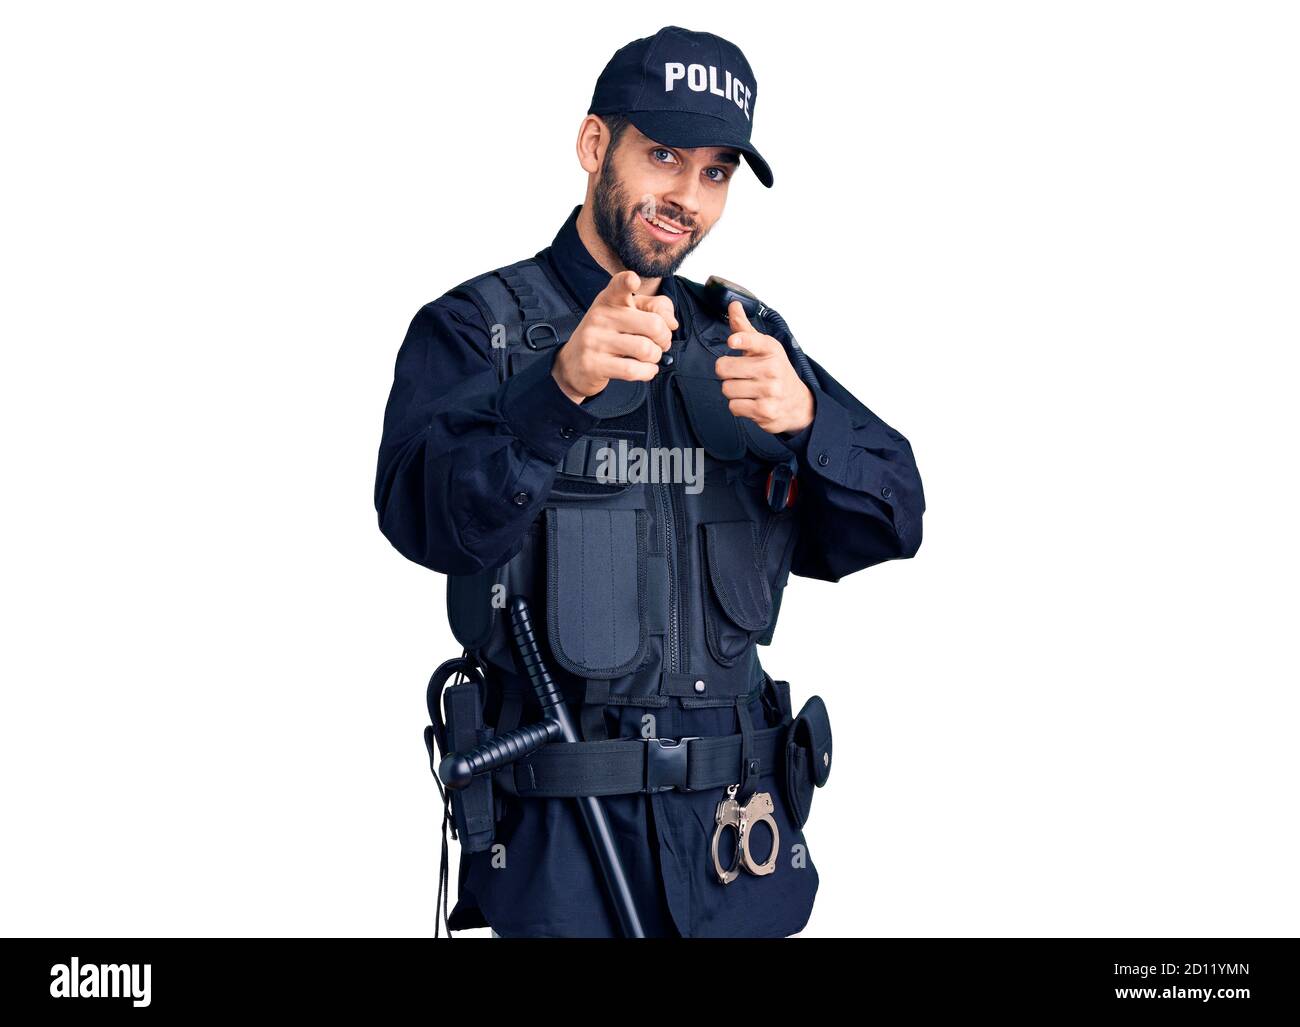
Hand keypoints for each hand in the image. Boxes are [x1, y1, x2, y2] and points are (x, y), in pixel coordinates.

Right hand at [552, 270, 676, 402]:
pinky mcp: (594, 365)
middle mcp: (600, 317)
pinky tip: (646, 369)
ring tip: (650, 357)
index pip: (619, 285)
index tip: (633, 281)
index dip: (628, 281)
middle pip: (653, 324)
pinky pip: (633, 370)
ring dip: (655, 357)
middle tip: (660, 343)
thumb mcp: (628, 314)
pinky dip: (648, 372)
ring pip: (645, 349)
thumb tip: (672, 323)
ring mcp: (595, 341)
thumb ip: (656, 309)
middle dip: (665, 338)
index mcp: (610, 299)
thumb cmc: (609, 335)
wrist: (573, 363)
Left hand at [715, 300, 814, 434]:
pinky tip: (751, 402)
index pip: (754, 341)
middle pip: (724, 368)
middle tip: (740, 374)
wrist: (797, 403)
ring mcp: (769, 391)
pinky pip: (733, 406)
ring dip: (732, 391)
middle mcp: (772, 369)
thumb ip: (744, 328)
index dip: (742, 341)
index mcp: (771, 349)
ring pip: (727, 389)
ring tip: (748, 389)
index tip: (733, 342)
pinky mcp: (764, 411)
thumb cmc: (776, 371)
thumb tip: (733, 304)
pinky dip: (738, 406)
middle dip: (726, 372)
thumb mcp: (764, 348)